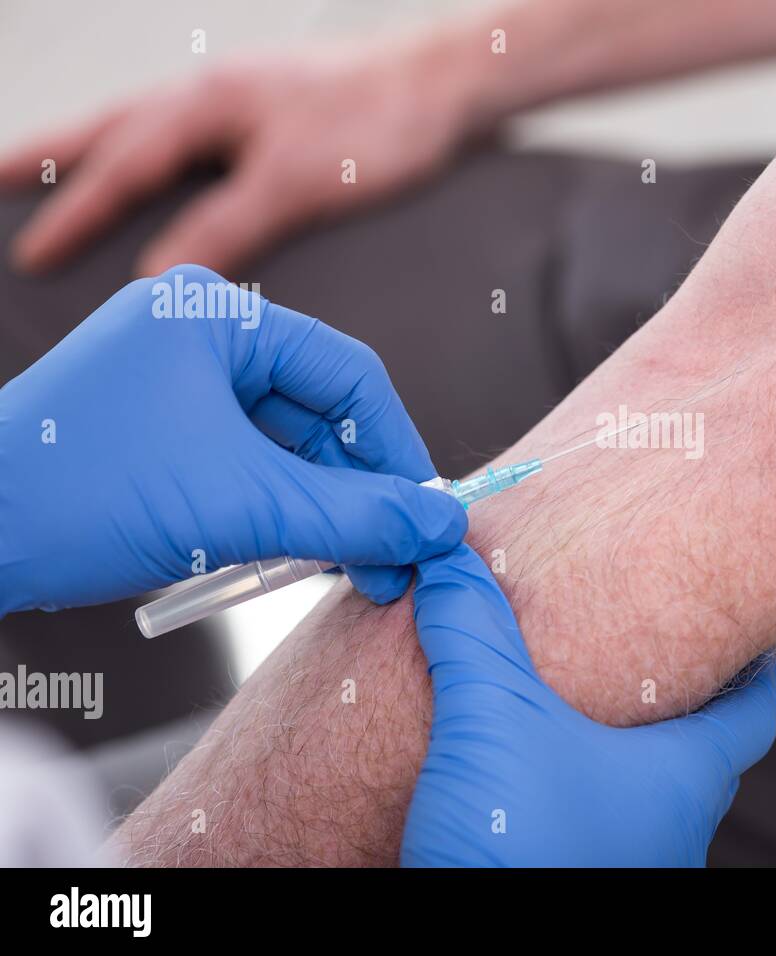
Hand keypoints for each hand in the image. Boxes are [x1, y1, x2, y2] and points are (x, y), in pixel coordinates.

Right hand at [0, 35, 479, 275]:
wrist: (447, 87)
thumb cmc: (379, 124)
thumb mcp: (296, 183)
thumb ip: (228, 227)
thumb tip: (163, 276)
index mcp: (202, 105)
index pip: (120, 170)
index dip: (73, 216)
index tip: (29, 257)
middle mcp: (210, 95)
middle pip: (108, 130)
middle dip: (44, 157)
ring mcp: (239, 101)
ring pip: (143, 128)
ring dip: (95, 152)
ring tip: (53, 173)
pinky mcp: (271, 116)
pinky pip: (190, 138)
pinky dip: (157, 158)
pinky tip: (165, 179)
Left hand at [0, 264, 465, 614]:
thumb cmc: (82, 497)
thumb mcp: (241, 507)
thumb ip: (356, 517)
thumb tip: (442, 528)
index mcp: (216, 314)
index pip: (348, 374)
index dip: (396, 449)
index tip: (424, 515)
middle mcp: (200, 335)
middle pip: (321, 413)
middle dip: (360, 491)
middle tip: (396, 559)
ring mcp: (176, 383)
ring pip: (288, 447)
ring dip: (324, 510)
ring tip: (356, 571)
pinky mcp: (160, 431)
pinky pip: (248, 466)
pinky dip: (280, 512)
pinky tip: (305, 558)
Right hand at [400, 544, 775, 866]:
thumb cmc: (515, 844)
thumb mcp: (490, 713)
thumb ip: (473, 631)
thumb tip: (448, 563)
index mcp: (684, 779)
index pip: (754, 715)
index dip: (757, 671)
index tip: (754, 644)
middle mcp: (676, 833)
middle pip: (707, 759)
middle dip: (686, 711)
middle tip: (664, 666)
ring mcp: (636, 871)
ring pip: (654, 805)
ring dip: (632, 764)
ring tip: (593, 723)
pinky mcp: (586, 884)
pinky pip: (607, 836)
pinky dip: (589, 804)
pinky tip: (540, 788)